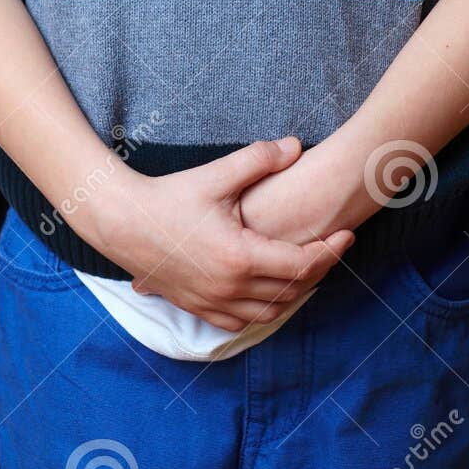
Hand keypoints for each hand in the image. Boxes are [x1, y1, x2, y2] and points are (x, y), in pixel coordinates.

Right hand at [95, 137, 354, 331]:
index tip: (346, 234)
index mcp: (240, 257)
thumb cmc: (168, 197)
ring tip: (307, 271)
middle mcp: (229, 288)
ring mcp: (212, 302)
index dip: (330, 250)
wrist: (122, 222)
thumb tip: (296, 146)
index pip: (302, 264)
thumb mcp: (216, 175)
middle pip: (292, 291)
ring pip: (269, 314)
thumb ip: (258, 160)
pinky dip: (263, 311)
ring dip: (294, 296)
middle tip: (333, 249)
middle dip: (319, 271)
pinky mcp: (197, 307)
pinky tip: (269, 292)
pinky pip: (240, 322)